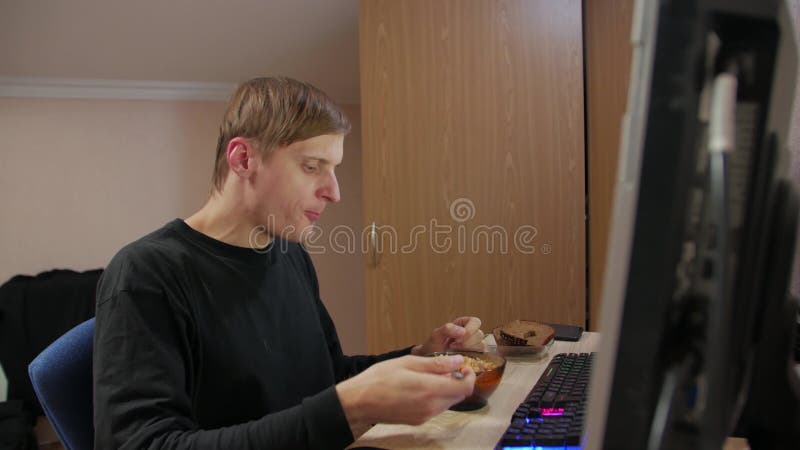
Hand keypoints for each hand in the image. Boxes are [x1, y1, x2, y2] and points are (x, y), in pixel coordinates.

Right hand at [336, 355, 475, 433]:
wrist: (359, 402)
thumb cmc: (379, 379)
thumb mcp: (408, 363)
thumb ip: (436, 364)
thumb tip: (458, 362)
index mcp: (430, 389)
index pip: (465, 387)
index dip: (469, 376)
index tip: (464, 366)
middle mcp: (431, 406)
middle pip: (458, 396)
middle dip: (458, 381)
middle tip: (446, 368)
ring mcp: (425, 416)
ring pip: (448, 403)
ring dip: (447, 389)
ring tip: (431, 376)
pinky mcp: (418, 421)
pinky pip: (436, 409)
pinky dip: (436, 397)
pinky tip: (422, 387)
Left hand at [411, 316, 486, 355]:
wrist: (431, 360)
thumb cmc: (433, 345)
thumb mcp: (437, 334)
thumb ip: (448, 329)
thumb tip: (463, 331)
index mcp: (464, 324)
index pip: (475, 322)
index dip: (470, 330)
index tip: (458, 338)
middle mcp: (471, 334)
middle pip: (479, 334)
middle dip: (468, 342)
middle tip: (454, 347)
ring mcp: (474, 346)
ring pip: (482, 346)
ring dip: (469, 350)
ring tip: (456, 352)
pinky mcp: (475, 357)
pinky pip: (481, 356)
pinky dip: (473, 357)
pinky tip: (461, 359)